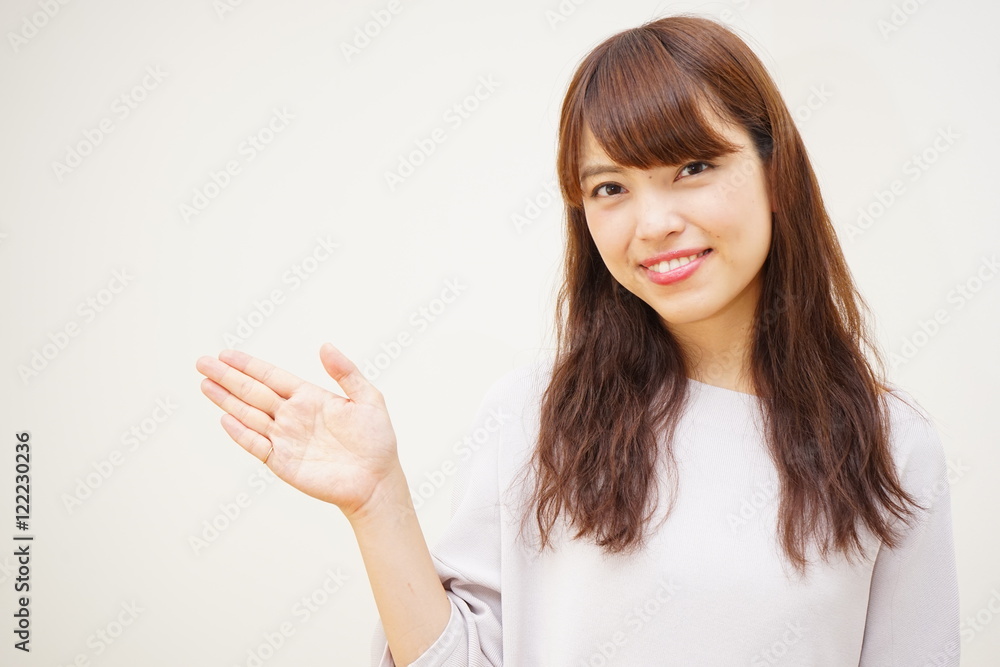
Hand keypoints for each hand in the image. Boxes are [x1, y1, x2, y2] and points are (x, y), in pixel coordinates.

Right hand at [195, 343, 401, 518]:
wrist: (377, 480)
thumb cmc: (376, 441)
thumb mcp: (368, 399)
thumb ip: (346, 372)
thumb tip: (325, 346)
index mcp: (309, 397)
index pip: (271, 377)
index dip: (248, 365)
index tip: (225, 354)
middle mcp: (292, 416)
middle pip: (253, 392)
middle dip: (227, 377)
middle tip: (202, 362)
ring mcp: (285, 439)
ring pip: (249, 415)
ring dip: (226, 400)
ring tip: (205, 384)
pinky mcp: (283, 462)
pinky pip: (257, 445)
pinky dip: (241, 433)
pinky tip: (226, 419)